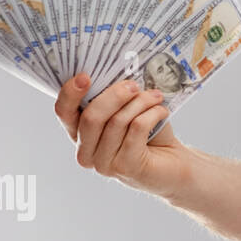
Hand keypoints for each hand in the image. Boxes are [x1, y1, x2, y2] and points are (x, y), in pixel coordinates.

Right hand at [54, 72, 190, 198]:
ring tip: (156, 97)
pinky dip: (152, 114)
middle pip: (91, 117)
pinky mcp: (127, 167)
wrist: (175, 163)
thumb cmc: (150, 134)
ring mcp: (104, 164)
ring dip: (141, 102)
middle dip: (115, 95)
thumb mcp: (128, 111)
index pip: (64, 112)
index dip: (70, 93)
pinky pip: (137, 128)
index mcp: (79, 134)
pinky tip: (162, 111)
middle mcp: (86, 153)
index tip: (85, 76)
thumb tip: (117, 73)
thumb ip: (115, 98)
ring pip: (117, 121)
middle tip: (134, 85)